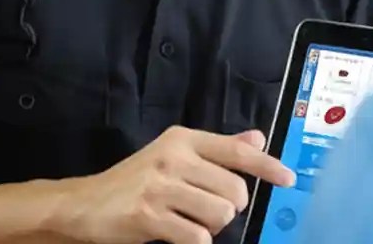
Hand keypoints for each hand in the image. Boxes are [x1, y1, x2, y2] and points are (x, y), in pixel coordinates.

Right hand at [48, 126, 294, 243]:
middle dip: (229, 208)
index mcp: (182, 139)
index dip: (267, 166)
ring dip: (210, 226)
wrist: (83, 204)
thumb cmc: (134, 181)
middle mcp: (173, 157)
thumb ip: (217, 150)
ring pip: (219, 216)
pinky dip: (193, 241)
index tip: (289, 178)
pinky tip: (175, 232)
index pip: (236, 151)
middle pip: (234, 191)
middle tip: (204, 208)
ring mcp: (160, 187)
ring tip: (187, 220)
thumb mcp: (174, 155)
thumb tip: (257, 139)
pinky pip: (196, 237)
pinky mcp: (148, 216)